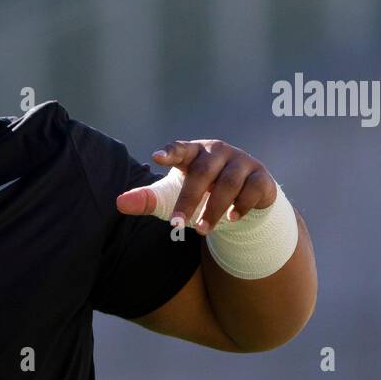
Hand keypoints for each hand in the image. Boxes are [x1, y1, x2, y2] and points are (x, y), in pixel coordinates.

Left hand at [115, 139, 277, 234]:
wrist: (241, 200)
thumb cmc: (200, 192)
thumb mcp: (173, 196)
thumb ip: (148, 199)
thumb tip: (119, 203)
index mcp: (194, 152)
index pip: (180, 149)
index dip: (170, 152)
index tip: (156, 157)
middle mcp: (218, 152)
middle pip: (203, 172)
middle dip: (189, 200)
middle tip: (176, 224)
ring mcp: (242, 162)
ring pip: (228, 183)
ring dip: (213, 209)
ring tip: (200, 230)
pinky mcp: (261, 177)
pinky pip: (252, 190)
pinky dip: (241, 206)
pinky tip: (232, 219)